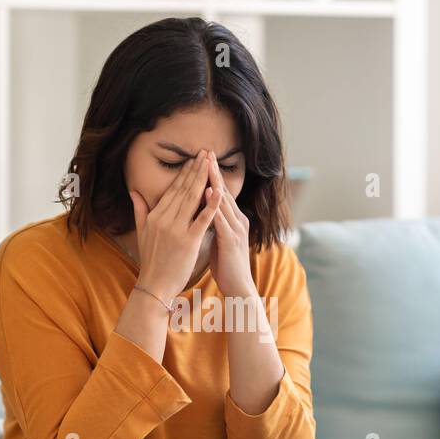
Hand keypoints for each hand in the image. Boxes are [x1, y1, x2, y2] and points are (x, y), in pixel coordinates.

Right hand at [129, 149, 221, 303]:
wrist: (155, 285)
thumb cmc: (151, 260)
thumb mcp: (142, 232)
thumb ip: (139, 210)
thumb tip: (133, 192)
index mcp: (155, 215)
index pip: (172, 189)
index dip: (184, 173)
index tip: (194, 159)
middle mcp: (164, 219)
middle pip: (183, 189)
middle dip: (196, 170)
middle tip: (206, 153)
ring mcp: (176, 229)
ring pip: (192, 199)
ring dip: (203, 179)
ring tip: (212, 164)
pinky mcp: (188, 241)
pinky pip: (202, 219)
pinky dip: (210, 205)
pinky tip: (218, 192)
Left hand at [206, 152, 255, 299]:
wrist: (238, 287)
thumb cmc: (226, 265)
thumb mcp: (218, 239)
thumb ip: (211, 223)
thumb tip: (201, 212)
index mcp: (233, 219)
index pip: (220, 193)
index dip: (211, 175)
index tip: (202, 159)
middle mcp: (237, 220)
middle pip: (224, 191)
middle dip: (213, 171)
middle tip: (205, 152)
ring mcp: (236, 229)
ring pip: (224, 201)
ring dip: (214, 182)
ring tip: (206, 165)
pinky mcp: (231, 240)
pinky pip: (222, 219)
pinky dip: (214, 205)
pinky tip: (208, 193)